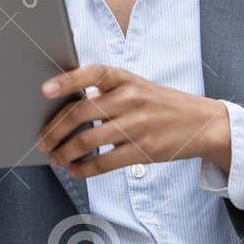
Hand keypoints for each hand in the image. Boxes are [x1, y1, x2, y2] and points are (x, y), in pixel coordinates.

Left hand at [37, 65, 229, 177]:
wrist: (201, 122)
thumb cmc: (159, 103)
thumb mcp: (136, 86)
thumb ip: (106, 91)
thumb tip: (66, 108)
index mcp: (125, 78)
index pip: (92, 73)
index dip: (67, 81)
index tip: (44, 90)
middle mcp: (130, 98)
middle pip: (81, 112)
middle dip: (55, 129)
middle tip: (42, 141)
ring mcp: (137, 125)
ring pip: (88, 141)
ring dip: (65, 152)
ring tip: (55, 159)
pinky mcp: (143, 150)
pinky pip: (104, 162)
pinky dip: (84, 169)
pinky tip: (76, 170)